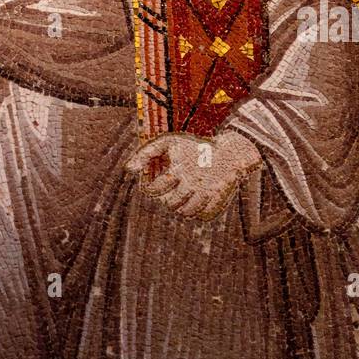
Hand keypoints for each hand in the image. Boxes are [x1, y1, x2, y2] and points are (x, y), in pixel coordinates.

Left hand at [125, 129, 262, 219]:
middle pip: (170, 204)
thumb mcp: (169, 142)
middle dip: (167, 199)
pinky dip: (197, 212)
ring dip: (181, 207)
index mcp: (179, 169)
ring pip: (185, 213)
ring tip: (183, 195)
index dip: (150, 188)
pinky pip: (201, 216)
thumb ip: (145, 153)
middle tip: (171, 190)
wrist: (230, 153)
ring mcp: (207, 194)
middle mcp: (193, 183)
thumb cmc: (193, 147)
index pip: (154, 190)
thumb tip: (128, 169)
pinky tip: (197, 200)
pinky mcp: (218, 202)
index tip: (154, 184)